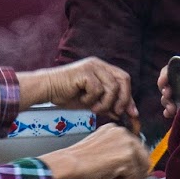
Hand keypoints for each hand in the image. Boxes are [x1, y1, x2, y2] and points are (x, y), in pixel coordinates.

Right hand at [18, 59, 138, 128]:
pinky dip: (91, 100)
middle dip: (123, 99)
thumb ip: (106, 105)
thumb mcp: (91, 102)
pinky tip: (82, 100)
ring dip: (104, 103)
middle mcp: (99, 65)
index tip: (133, 113)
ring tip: (92, 107)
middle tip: (115, 112)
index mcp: (102, 69)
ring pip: (112, 87)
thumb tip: (121, 113)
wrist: (47, 89)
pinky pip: (97, 89)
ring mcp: (92, 66)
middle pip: (123, 80)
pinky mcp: (85, 71)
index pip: (123, 80)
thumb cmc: (66, 94)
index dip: (129, 97)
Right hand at [44, 125, 149, 178]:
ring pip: (139, 170)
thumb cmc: (79, 162)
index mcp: (115, 130)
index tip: (131, 177)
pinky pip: (133, 178)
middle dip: (137, 175)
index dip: (135, 166)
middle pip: (144, 158)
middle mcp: (124, 133)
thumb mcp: (101, 151)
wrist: (69, 165)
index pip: (136, 148)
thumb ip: (117, 156)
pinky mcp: (128, 158)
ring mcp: (127, 144)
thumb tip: (134, 173)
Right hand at [158, 54, 179, 122]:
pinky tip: (169, 114)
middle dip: (165, 91)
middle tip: (168, 95)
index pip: (167, 71)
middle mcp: (177, 82)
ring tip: (172, 109)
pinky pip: (170, 109)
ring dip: (167, 103)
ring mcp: (178, 95)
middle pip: (165, 86)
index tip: (164, 81)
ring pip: (166, 99)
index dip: (164, 76)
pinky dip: (168, 112)